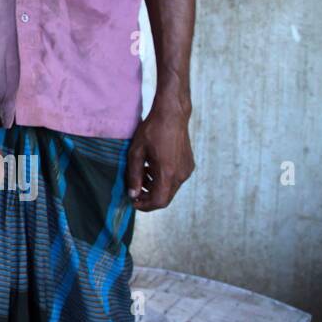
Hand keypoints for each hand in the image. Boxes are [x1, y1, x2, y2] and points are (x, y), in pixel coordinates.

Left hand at [127, 92, 193, 210]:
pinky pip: (175, 180)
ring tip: (141, 174)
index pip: (159, 201)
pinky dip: (162, 180)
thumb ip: (134, 175)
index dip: (145, 205)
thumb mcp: (136, 153)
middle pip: (165, 197)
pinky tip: (151, 168)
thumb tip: (132, 194)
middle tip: (134, 190)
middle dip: (148, 197)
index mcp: (168, 173)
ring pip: (170, 189)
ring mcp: (186, 170)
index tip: (133, 201)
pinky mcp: (188, 165)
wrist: (172, 115)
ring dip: (154, 187)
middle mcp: (181, 175)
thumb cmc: (152, 131)